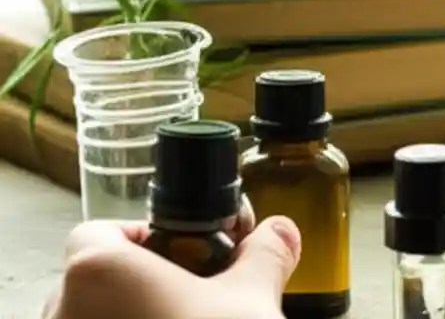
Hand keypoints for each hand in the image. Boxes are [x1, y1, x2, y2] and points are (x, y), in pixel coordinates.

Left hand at [42, 216, 301, 318]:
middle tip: (193, 298)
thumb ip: (265, 257)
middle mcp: (66, 313)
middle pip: (95, 281)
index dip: (145, 237)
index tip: (184, 256)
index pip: (100, 232)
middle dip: (142, 286)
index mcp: (98, 272)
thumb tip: (278, 235)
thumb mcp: (252, 302)